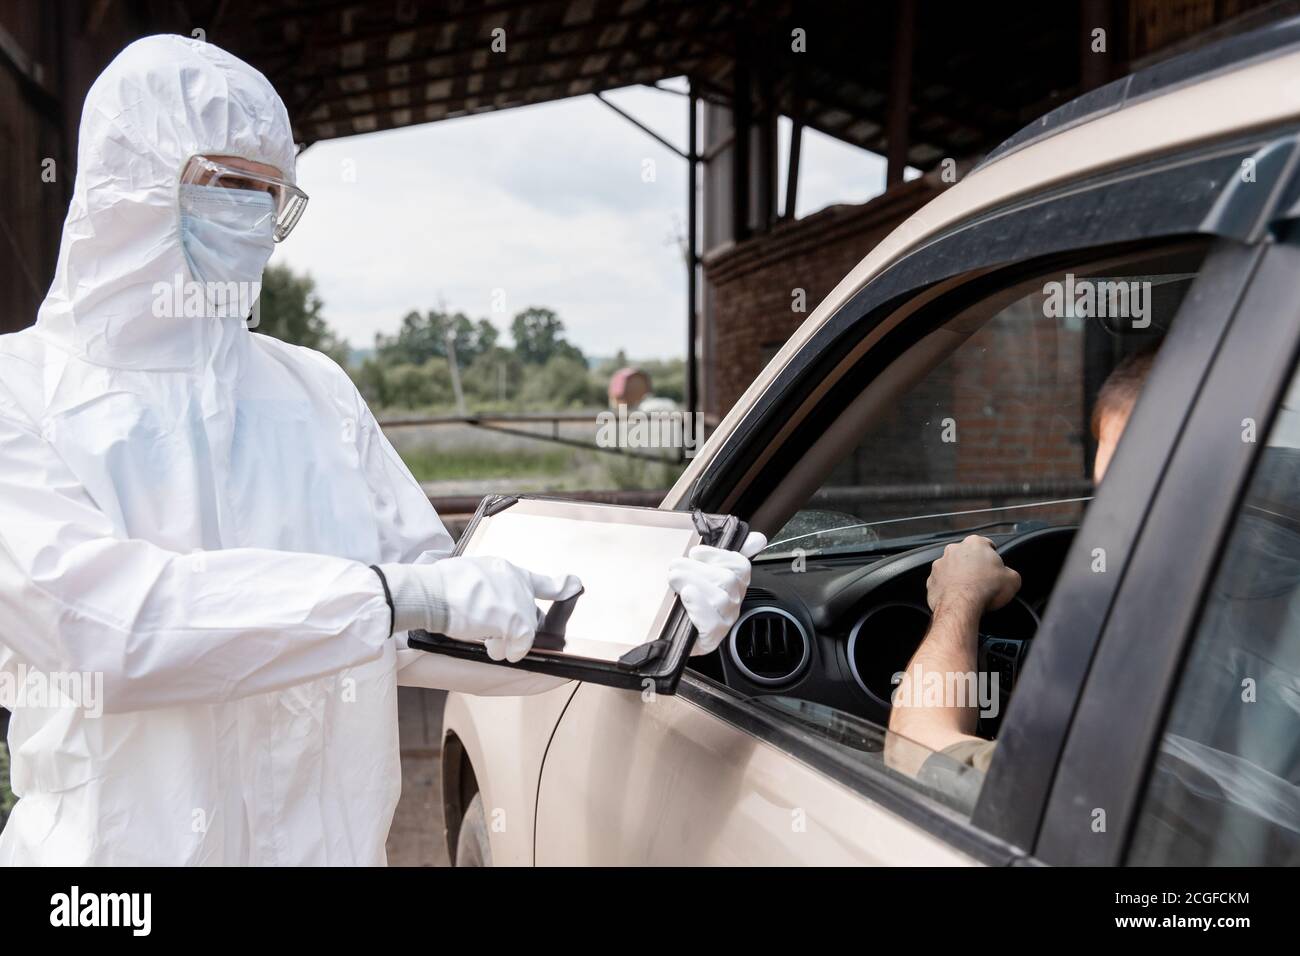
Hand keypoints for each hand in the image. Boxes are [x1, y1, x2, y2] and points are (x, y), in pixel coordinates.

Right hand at [383, 557, 581, 662]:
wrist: (429, 592)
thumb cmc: (438, 587)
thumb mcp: (470, 575)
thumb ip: (490, 587)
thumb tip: (494, 610)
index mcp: (504, 568)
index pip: (542, 580)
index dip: (561, 586)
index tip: (575, 585)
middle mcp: (516, 581)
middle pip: (528, 615)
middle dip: (512, 628)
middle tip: (486, 628)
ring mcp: (518, 600)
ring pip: (523, 633)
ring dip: (504, 641)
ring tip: (481, 633)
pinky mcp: (514, 620)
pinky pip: (519, 647)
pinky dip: (505, 651)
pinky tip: (487, 645)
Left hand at [669, 531, 766, 654]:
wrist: (666, 633)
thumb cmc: (684, 601)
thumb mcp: (698, 574)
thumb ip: (721, 555)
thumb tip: (757, 538)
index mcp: (734, 585)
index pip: (741, 566)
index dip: (719, 555)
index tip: (695, 553)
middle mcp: (733, 604)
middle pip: (728, 580)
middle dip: (698, 569)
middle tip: (675, 567)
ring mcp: (724, 622)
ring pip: (720, 598)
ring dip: (693, 583)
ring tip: (674, 579)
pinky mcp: (712, 639)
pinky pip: (711, 621)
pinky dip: (698, 606)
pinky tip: (686, 596)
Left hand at [925, 534, 1020, 615]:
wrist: (961, 606)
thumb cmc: (986, 590)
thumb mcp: (1013, 580)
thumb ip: (1011, 573)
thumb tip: (1008, 577)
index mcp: (975, 543)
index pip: (986, 545)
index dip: (993, 557)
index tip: (995, 568)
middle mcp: (954, 549)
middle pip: (968, 556)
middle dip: (974, 566)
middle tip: (983, 581)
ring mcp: (940, 564)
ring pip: (952, 568)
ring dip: (959, 577)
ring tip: (969, 591)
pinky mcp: (930, 580)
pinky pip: (941, 583)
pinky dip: (948, 589)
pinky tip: (957, 598)